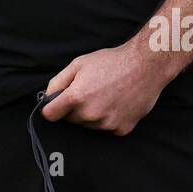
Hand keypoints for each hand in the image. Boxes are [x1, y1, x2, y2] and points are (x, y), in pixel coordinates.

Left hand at [40, 41, 166, 135]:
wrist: (145, 66)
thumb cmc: (111, 62)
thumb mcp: (79, 64)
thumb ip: (58, 82)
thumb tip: (47, 97)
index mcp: (76, 97)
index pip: (50, 115)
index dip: (52, 108)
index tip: (56, 104)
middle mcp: (90, 114)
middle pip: (71, 120)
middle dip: (75, 109)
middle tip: (89, 91)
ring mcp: (107, 124)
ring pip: (89, 125)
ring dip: (92, 115)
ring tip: (105, 95)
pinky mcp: (122, 129)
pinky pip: (108, 128)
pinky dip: (110, 119)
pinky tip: (117, 103)